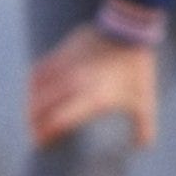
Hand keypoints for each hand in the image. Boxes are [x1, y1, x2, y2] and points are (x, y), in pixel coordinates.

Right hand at [27, 25, 158, 148]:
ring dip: (30, 107)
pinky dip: (32, 86)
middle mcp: (74, 84)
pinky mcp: (60, 54)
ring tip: (31, 118)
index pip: (57, 120)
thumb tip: (142, 145)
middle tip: (36, 136)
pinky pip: (38, 72)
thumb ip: (144, 125)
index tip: (42, 144)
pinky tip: (33, 94)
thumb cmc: (137, 69)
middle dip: (34, 125)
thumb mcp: (145, 99)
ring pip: (35, 91)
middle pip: (40, 109)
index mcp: (93, 98)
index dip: (45, 134)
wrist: (127, 29)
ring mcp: (65, 68)